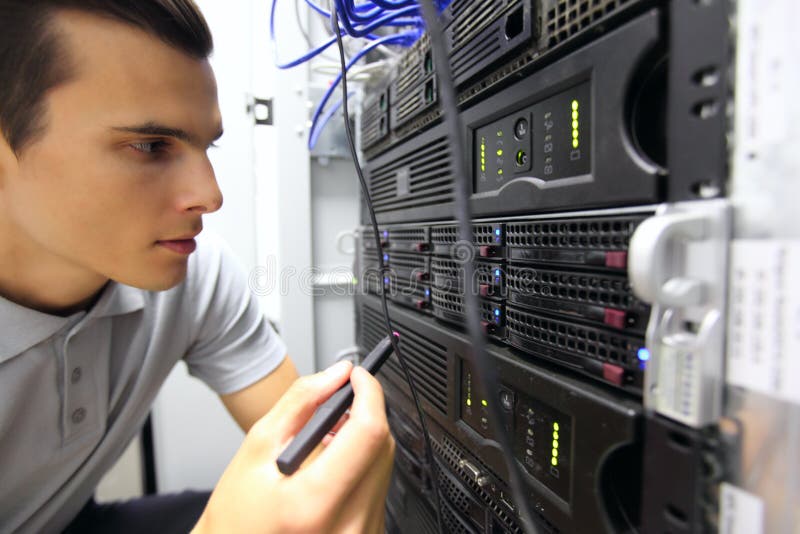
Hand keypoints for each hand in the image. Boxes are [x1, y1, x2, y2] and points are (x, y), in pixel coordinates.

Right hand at [193, 361, 395, 533]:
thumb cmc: (237, 515)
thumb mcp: (257, 449)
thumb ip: (300, 403)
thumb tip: (335, 375)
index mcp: (316, 503)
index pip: (367, 432)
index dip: (367, 393)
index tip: (358, 377)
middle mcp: (347, 526)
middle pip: (382, 447)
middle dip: (366, 413)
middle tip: (340, 404)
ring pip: (385, 466)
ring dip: (364, 441)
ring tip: (330, 438)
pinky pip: (380, 489)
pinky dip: (363, 466)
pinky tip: (336, 465)